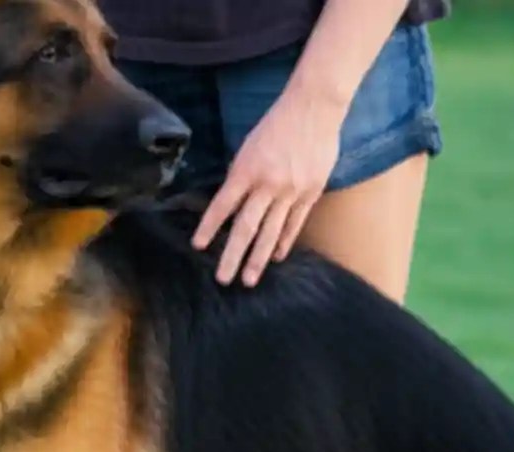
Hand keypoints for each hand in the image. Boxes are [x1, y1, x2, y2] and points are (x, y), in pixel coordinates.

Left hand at [191, 87, 345, 285]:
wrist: (314, 110)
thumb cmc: (277, 124)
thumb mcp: (249, 145)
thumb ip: (241, 175)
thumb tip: (231, 203)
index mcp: (247, 170)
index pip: (223, 205)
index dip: (209, 227)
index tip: (198, 245)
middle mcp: (268, 184)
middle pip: (246, 227)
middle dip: (233, 255)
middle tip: (223, 279)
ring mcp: (291, 192)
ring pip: (271, 232)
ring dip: (258, 258)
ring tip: (249, 279)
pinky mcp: (311, 193)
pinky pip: (294, 224)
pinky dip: (284, 242)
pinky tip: (277, 257)